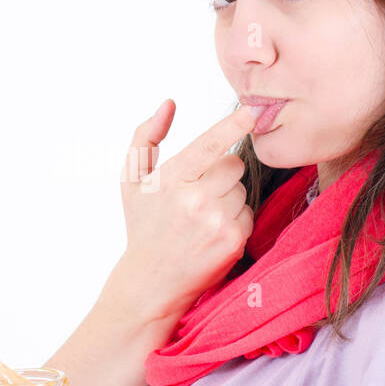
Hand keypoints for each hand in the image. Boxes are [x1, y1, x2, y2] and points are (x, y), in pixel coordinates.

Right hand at [114, 100, 260, 322]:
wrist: (150, 281)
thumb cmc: (143, 226)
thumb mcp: (132, 180)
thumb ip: (146, 137)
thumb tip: (169, 104)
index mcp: (171, 178)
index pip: (209, 144)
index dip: (233, 125)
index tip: (253, 112)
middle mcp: (194, 199)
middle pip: (234, 165)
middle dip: (223, 173)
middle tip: (201, 192)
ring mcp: (215, 221)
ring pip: (242, 189)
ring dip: (229, 197)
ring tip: (204, 216)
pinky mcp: (232, 241)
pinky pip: (248, 214)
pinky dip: (236, 220)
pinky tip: (213, 232)